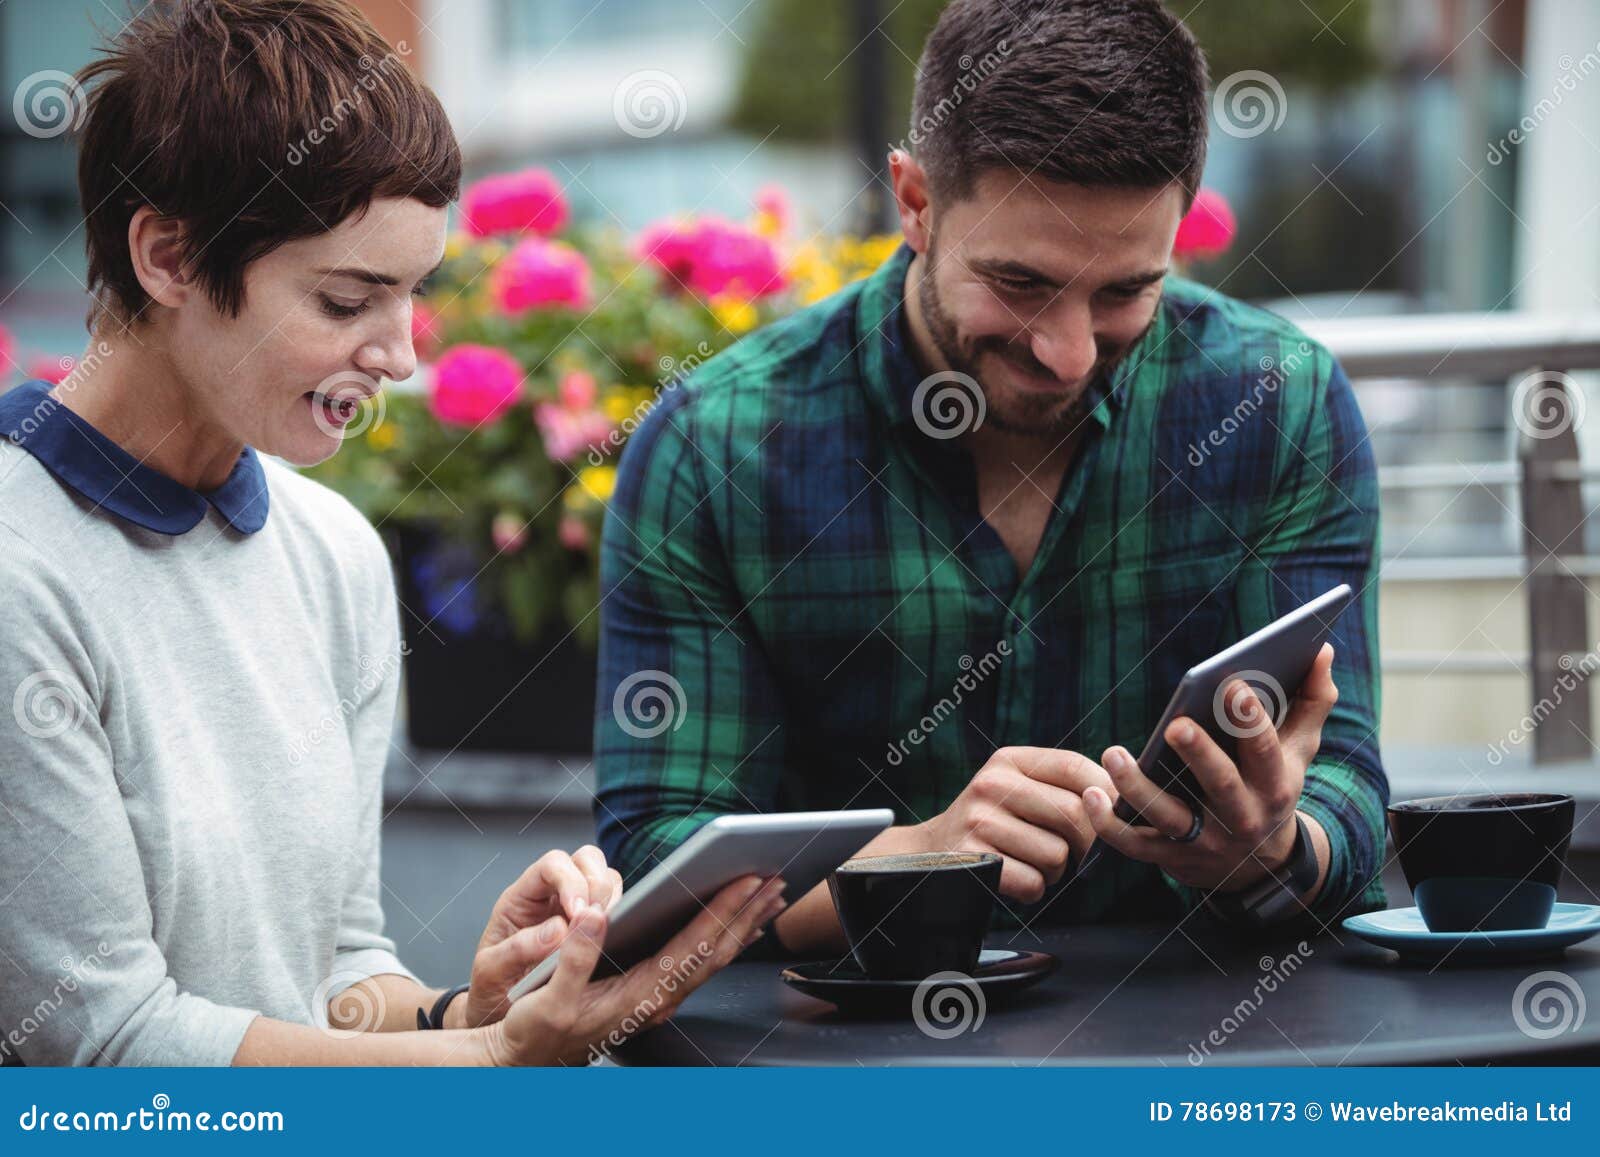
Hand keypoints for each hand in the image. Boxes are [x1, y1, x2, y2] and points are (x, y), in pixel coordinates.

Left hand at [456, 846, 624, 1028]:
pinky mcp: (591, 928)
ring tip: (607, 930)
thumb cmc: (491, 990)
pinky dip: (621, 915)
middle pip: (585, 860)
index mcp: (520, 899)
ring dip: (611, 899)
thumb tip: (557, 931)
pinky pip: (614, 906)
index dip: (570, 881)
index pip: (551, 865)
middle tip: (597, 920)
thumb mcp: (490, 974)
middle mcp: (549, 896)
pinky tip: (613, 939)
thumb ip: (516, 950)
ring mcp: (572, 910)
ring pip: (606, 877)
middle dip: (597, 884)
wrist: (499, 1013)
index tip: (578, 913)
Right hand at [479, 874, 786, 1065]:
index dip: (722, 911)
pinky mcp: (654, 994)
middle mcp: (658, 999)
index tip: (747, 882)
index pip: (693, 947)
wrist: (529, 1062)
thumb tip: (595, 914)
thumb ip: (575, 957)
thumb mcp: (549, 996)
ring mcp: (659, 999)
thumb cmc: (538, 1032)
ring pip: (714, 959)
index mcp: (639, 995)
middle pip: (716, 952)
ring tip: (770, 897)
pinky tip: (737, 926)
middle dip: (748, 914)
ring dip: (744, 926)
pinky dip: (724, 939)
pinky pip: (700, 963)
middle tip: (777, 880)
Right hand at [914, 746, 1115, 901]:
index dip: (1104, 795)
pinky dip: (1032, 890)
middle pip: (1075, 814)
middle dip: (1084, 845)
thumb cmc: (995, 825)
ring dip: (1055, 871)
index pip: (1075, 767)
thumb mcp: (1020, 791)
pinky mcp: (972, 858)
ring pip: (1057, 855)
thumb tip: (1125, 801)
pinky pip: (1033, 882)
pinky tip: (1013, 877)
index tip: (1108, 817)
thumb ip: (1065, 788)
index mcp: (1009, 759)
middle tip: (1071, 854)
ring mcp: (978, 820)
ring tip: (1031, 862)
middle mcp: (991, 783)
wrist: (930, 855)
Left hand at [1083, 643, 1338, 891]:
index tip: (1234, 685)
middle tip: (1177, 725)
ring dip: (1138, 787)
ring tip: (1114, 753)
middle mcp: (1241, 817)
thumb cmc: (1271, 788)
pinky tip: (1091, 794)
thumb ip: (1311, 701)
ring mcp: (1203, 840)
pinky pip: (1133, 845)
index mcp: (1275, 785)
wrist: (1258, 867)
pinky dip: (1109, 824)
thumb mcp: (1298, 752)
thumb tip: (1322, 648)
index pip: (1265, 750)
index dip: (1251, 720)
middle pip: (1220, 786)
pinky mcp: (1167, 857)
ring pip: (1169, 816)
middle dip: (1201, 755)